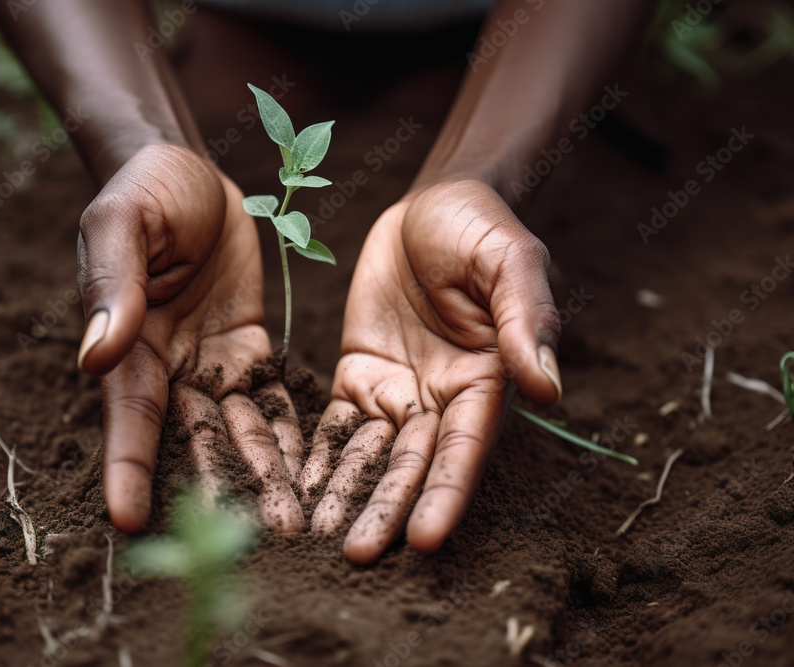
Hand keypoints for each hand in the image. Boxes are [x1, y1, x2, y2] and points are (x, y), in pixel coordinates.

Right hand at [77, 144, 303, 532]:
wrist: (189, 169)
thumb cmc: (145, 189)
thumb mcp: (124, 221)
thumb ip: (113, 284)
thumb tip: (97, 354)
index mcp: (128, 342)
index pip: (127, 413)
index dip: (126, 464)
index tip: (126, 519)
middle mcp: (167, 366)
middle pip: (192, 438)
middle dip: (222, 488)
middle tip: (260, 541)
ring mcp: (210, 362)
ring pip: (239, 429)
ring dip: (265, 474)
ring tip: (297, 524)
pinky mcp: (249, 349)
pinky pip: (271, 398)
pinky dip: (290, 434)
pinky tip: (317, 472)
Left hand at [300, 178, 561, 562]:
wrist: (431, 201)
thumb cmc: (479, 226)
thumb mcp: (509, 261)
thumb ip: (525, 321)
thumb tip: (548, 387)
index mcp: (486, 380)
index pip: (464, 448)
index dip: (445, 492)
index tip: (425, 538)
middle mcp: (442, 398)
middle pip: (412, 465)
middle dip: (388, 510)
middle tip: (357, 557)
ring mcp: (398, 390)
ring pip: (371, 454)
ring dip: (348, 494)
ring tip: (315, 536)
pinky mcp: (359, 373)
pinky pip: (337, 422)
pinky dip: (320, 455)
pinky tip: (296, 488)